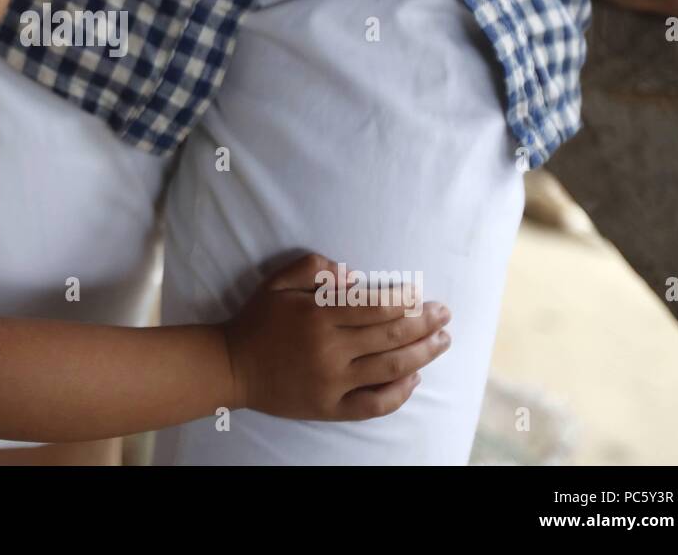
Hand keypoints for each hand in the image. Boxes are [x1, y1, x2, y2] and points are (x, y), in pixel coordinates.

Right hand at [222, 253, 451, 420]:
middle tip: (445, 314)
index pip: (375, 305)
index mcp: (317, 315)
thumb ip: (313, 269)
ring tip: (442, 341)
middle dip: (424, 323)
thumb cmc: (257, 319)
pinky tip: (415, 379)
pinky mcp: (329, 408)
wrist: (231, 366)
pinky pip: (374, 405)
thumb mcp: (277, 282)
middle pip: (390, 335)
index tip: (422, 294)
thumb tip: (353, 277)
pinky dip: (399, 393)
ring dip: (423, 354)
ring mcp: (331, 382)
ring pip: (390, 368)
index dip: (405, 299)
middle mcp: (329, 350)